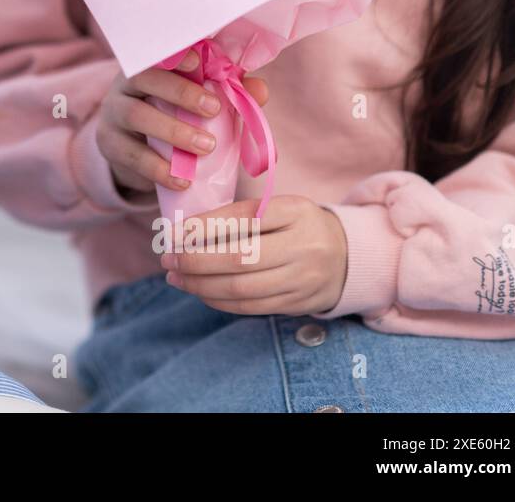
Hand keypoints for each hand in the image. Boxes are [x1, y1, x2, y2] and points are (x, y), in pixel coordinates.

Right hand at [96, 50, 269, 197]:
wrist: (138, 156)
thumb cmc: (175, 120)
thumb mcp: (200, 105)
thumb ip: (229, 93)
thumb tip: (260, 90)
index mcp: (150, 67)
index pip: (158, 53)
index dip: (175, 55)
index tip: (198, 63)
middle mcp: (125, 85)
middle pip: (143, 78)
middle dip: (180, 92)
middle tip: (213, 109)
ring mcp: (113, 114)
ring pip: (135, 114)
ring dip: (173, 130)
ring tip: (206, 147)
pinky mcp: (109, 145)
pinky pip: (131, 155)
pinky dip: (158, 168)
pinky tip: (182, 180)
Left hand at [160, 196, 347, 314]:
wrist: (347, 255)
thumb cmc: (297, 225)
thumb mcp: (278, 207)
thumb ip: (239, 215)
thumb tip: (184, 230)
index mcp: (295, 211)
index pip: (242, 218)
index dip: (202, 227)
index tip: (172, 233)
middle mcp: (302, 245)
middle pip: (240, 258)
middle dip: (195, 260)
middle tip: (167, 258)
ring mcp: (302, 278)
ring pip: (242, 288)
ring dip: (201, 284)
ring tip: (175, 276)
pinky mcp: (298, 303)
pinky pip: (251, 307)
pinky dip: (219, 301)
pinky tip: (199, 291)